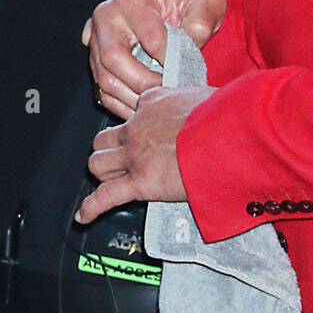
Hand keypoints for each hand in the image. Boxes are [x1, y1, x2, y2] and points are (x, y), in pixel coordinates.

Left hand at [75, 83, 214, 221]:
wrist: (229, 134)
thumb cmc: (225, 115)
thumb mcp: (206, 96)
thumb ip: (196, 104)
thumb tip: (207, 110)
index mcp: (154, 100)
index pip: (134, 111)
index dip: (139, 124)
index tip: (146, 131)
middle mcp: (138, 126)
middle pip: (105, 137)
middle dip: (110, 149)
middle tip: (121, 158)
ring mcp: (135, 155)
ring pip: (98, 163)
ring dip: (102, 173)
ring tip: (110, 181)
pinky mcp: (140, 182)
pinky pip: (106, 197)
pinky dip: (92, 208)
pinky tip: (83, 216)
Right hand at [82, 0, 226, 120]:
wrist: (177, 7)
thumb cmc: (191, 4)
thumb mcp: (207, 3)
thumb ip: (200, 24)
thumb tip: (187, 50)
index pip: (150, 38)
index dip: (170, 61)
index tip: (184, 72)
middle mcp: (108, 15)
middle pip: (114, 58)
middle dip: (143, 83)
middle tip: (167, 92)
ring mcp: (97, 38)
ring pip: (105, 79)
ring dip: (132, 98)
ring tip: (158, 102)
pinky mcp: (95, 59)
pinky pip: (102, 91)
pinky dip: (122, 105)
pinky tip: (144, 107)